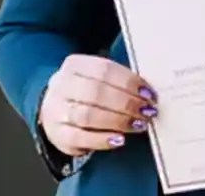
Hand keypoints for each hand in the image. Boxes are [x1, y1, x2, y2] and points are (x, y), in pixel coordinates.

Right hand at [39, 54, 159, 156]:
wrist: (55, 111)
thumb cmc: (85, 93)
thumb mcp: (97, 79)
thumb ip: (118, 82)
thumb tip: (147, 93)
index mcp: (74, 65)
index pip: (104, 69)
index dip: (129, 82)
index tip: (148, 93)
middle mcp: (61, 86)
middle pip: (96, 92)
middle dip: (126, 103)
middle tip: (147, 111)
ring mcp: (56, 111)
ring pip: (88, 115)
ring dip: (118, 121)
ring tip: (138, 124)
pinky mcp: (57, 135)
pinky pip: (80, 138)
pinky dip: (102, 140)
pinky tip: (119, 140)